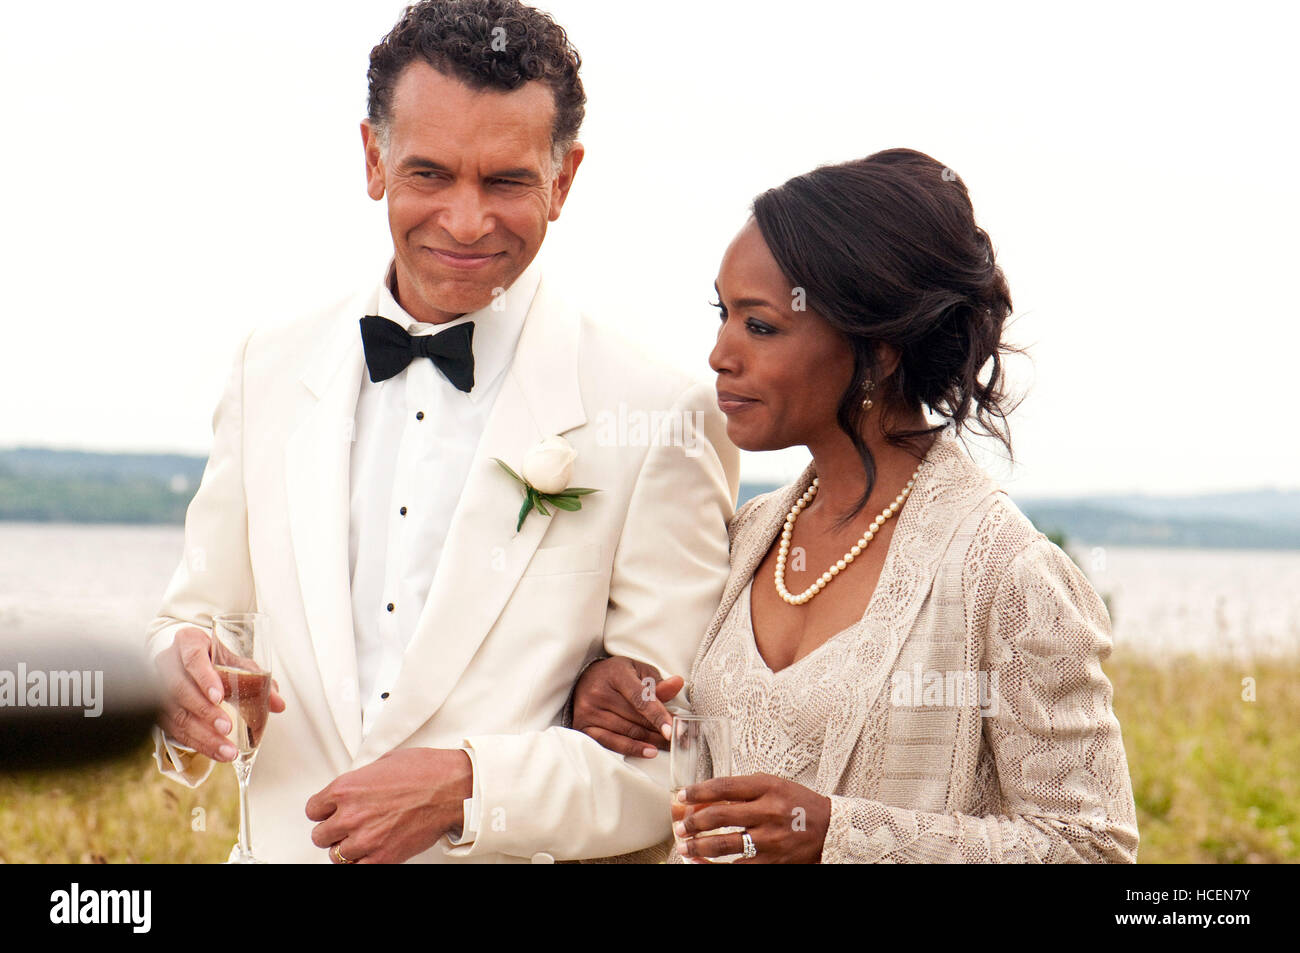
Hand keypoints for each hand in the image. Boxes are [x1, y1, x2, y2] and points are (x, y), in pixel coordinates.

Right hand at [154, 625, 285, 761]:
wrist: (185, 660)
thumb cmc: (213, 658)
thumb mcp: (235, 662)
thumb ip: (257, 680)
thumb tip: (279, 704)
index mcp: (188, 642)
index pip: (193, 659)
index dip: (205, 679)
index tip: (219, 697)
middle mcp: (167, 663)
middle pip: (180, 690)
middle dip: (205, 712)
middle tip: (226, 728)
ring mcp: (157, 687)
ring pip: (176, 714)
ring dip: (202, 735)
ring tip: (227, 750)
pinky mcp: (157, 710)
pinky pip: (174, 730)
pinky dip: (197, 743)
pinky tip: (215, 753)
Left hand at [305, 748, 472, 863]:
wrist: (452, 789)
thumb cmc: (426, 771)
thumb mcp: (384, 763)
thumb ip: (361, 780)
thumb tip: (355, 788)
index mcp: (346, 788)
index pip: (312, 810)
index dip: (322, 811)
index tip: (328, 812)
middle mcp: (350, 815)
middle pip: (320, 835)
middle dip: (332, 830)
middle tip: (345, 826)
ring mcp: (365, 838)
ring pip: (335, 855)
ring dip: (346, 847)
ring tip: (360, 839)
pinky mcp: (382, 857)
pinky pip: (356, 868)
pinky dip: (361, 861)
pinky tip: (369, 851)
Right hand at [572, 656, 682, 757]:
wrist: (586, 679)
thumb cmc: (618, 675)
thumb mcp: (639, 671)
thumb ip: (658, 683)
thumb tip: (678, 684)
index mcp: (616, 674)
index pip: (640, 698)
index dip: (657, 715)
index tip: (672, 730)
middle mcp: (599, 692)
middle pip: (635, 718)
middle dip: (660, 731)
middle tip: (681, 739)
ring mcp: (588, 710)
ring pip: (627, 732)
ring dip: (652, 741)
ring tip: (669, 746)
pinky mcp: (583, 726)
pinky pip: (610, 743)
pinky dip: (632, 749)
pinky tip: (650, 752)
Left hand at [674, 773, 830, 863]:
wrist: (830, 829)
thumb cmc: (798, 804)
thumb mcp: (773, 785)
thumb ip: (743, 790)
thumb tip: (706, 798)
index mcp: (767, 787)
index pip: (723, 787)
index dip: (697, 791)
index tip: (681, 796)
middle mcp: (767, 812)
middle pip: (718, 816)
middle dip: (692, 822)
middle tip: (679, 826)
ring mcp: (769, 840)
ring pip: (722, 845)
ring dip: (697, 846)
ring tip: (683, 846)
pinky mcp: (771, 862)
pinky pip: (735, 868)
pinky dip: (712, 867)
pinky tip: (699, 864)